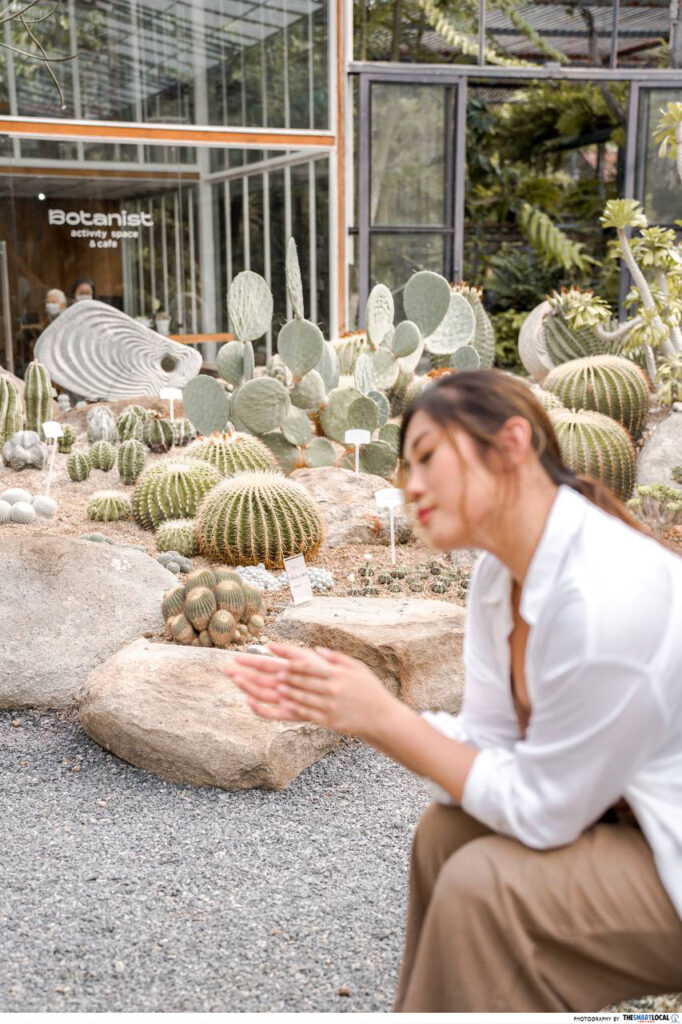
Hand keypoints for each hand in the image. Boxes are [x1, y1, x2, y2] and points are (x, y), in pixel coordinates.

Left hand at [223, 642, 396, 739]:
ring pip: (296, 696)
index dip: (287, 656)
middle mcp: (330, 688)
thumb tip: (316, 650)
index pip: (306, 663)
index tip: (269, 650)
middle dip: (272, 671)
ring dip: (273, 688)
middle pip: (296, 679)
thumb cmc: (369, 689)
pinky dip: (285, 708)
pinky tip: (270, 703)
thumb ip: (335, 658)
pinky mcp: (327, 721)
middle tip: (251, 666)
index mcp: (335, 673)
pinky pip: (302, 714)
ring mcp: (327, 705)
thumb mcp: (356, 667)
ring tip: (252, 682)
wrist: (382, 718)